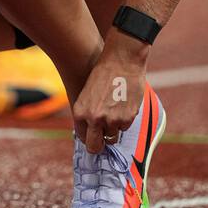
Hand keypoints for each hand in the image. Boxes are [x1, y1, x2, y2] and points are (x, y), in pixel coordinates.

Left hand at [72, 38, 148, 153]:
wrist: (121, 60)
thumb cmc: (103, 73)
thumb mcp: (87, 93)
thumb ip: (88, 113)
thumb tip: (91, 131)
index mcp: (80, 112)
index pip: (82, 137)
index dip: (88, 138)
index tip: (93, 136)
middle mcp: (94, 119)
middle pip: (95, 146)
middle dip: (99, 145)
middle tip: (103, 140)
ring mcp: (111, 120)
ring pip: (112, 137)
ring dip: (114, 129)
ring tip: (115, 112)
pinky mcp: (127, 118)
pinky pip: (125, 127)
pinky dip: (125, 120)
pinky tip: (123, 105)